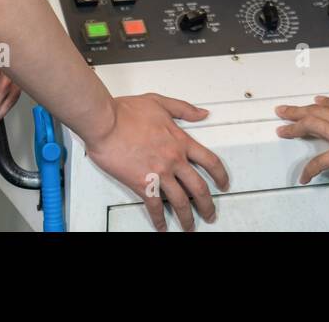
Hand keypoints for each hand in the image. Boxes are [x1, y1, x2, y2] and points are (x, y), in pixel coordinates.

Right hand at [87, 93, 229, 231]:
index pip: (210, 161)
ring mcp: (159, 173)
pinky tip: (162, 226)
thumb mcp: (160, 103)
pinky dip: (159, 220)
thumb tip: (201, 113)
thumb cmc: (126, 112)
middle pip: (199, 188)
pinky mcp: (141, 184)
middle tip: (210, 214)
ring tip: (189, 226)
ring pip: (180, 202)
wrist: (104, 122)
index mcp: (180, 140)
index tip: (223, 184)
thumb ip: (184, 109)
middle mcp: (173, 159)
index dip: (221, 176)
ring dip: (187, 218)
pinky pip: (154, 207)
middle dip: (207, 205)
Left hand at [276, 93, 328, 183]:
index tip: (318, 100)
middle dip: (299, 109)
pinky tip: (304, 176)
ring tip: (282, 130)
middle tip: (285, 109)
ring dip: (294, 127)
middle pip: (318, 110)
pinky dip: (309, 169)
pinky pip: (319, 162)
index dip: (325, 102)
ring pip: (312, 124)